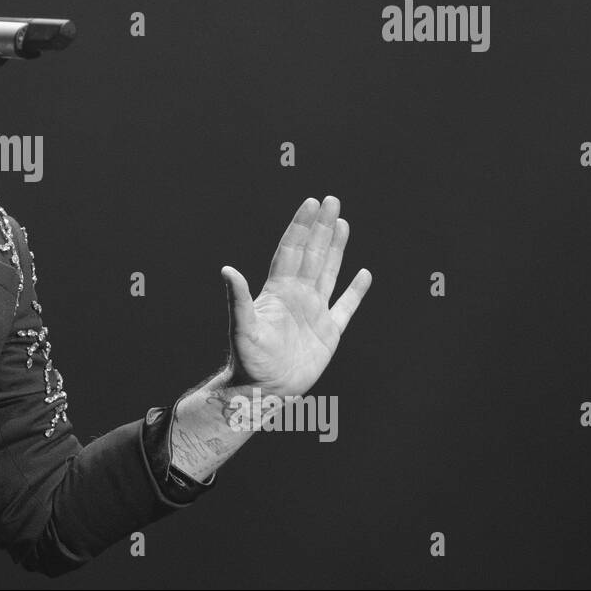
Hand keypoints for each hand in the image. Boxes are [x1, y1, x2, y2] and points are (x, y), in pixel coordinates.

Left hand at [220, 195, 370, 397]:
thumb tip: (227, 270)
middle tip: (332, 199)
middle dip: (321, 227)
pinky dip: (356, 291)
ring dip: (337, 248)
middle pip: (313, 253)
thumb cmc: (248, 361)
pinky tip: (364, 274)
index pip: (292, 250)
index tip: (311, 202)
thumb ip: (238, 299)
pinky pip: (346, 307)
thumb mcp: (242, 328)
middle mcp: (297, 295)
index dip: (301, 226)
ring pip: (329, 272)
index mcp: (279, 290)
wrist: (263, 390)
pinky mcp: (329, 332)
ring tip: (343, 223)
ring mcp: (314, 312)